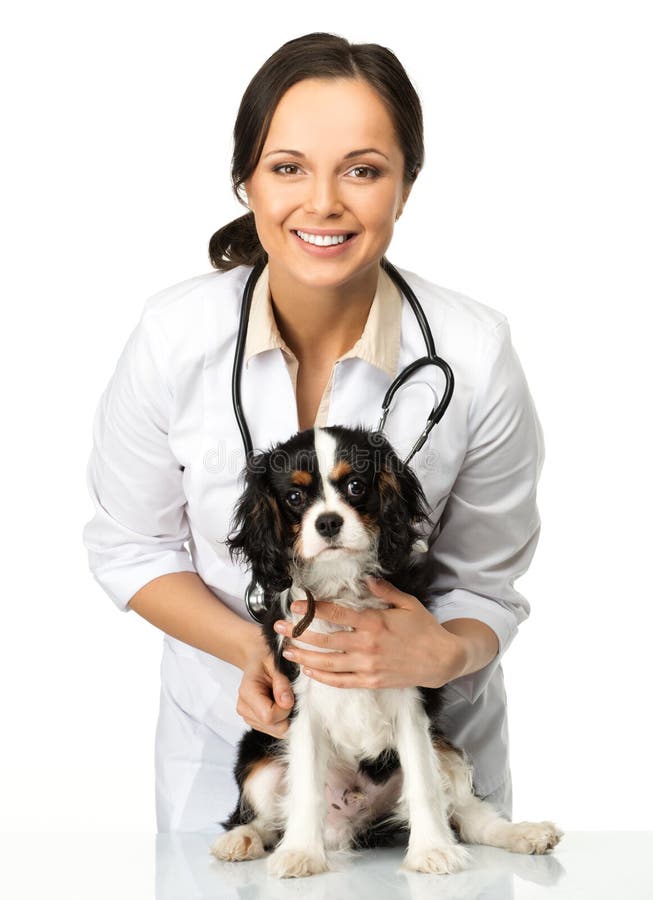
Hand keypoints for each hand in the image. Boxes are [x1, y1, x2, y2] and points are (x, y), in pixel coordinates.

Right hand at [237, 634, 294, 737]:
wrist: (256, 657)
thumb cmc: (266, 657)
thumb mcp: (276, 663)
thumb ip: (282, 682)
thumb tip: (287, 703)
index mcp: (247, 692)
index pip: (268, 716)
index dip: (285, 709)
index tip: (290, 694)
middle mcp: (244, 708)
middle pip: (275, 728)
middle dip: (288, 714)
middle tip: (290, 696)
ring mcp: (249, 717)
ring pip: (277, 731)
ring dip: (286, 717)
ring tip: (284, 697)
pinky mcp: (256, 722)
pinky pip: (276, 730)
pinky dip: (283, 719)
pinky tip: (280, 703)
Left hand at [273, 575, 465, 690]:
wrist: (442, 660)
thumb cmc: (425, 628)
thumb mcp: (407, 603)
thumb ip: (384, 590)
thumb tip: (366, 578)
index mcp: (374, 621)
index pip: (336, 613)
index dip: (312, 609)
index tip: (295, 604)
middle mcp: (367, 645)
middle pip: (325, 638)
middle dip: (298, 633)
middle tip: (279, 628)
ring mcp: (368, 666)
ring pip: (328, 663)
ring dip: (305, 656)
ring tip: (286, 651)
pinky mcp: (371, 681)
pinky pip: (341, 681)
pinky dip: (323, 677)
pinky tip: (309, 671)